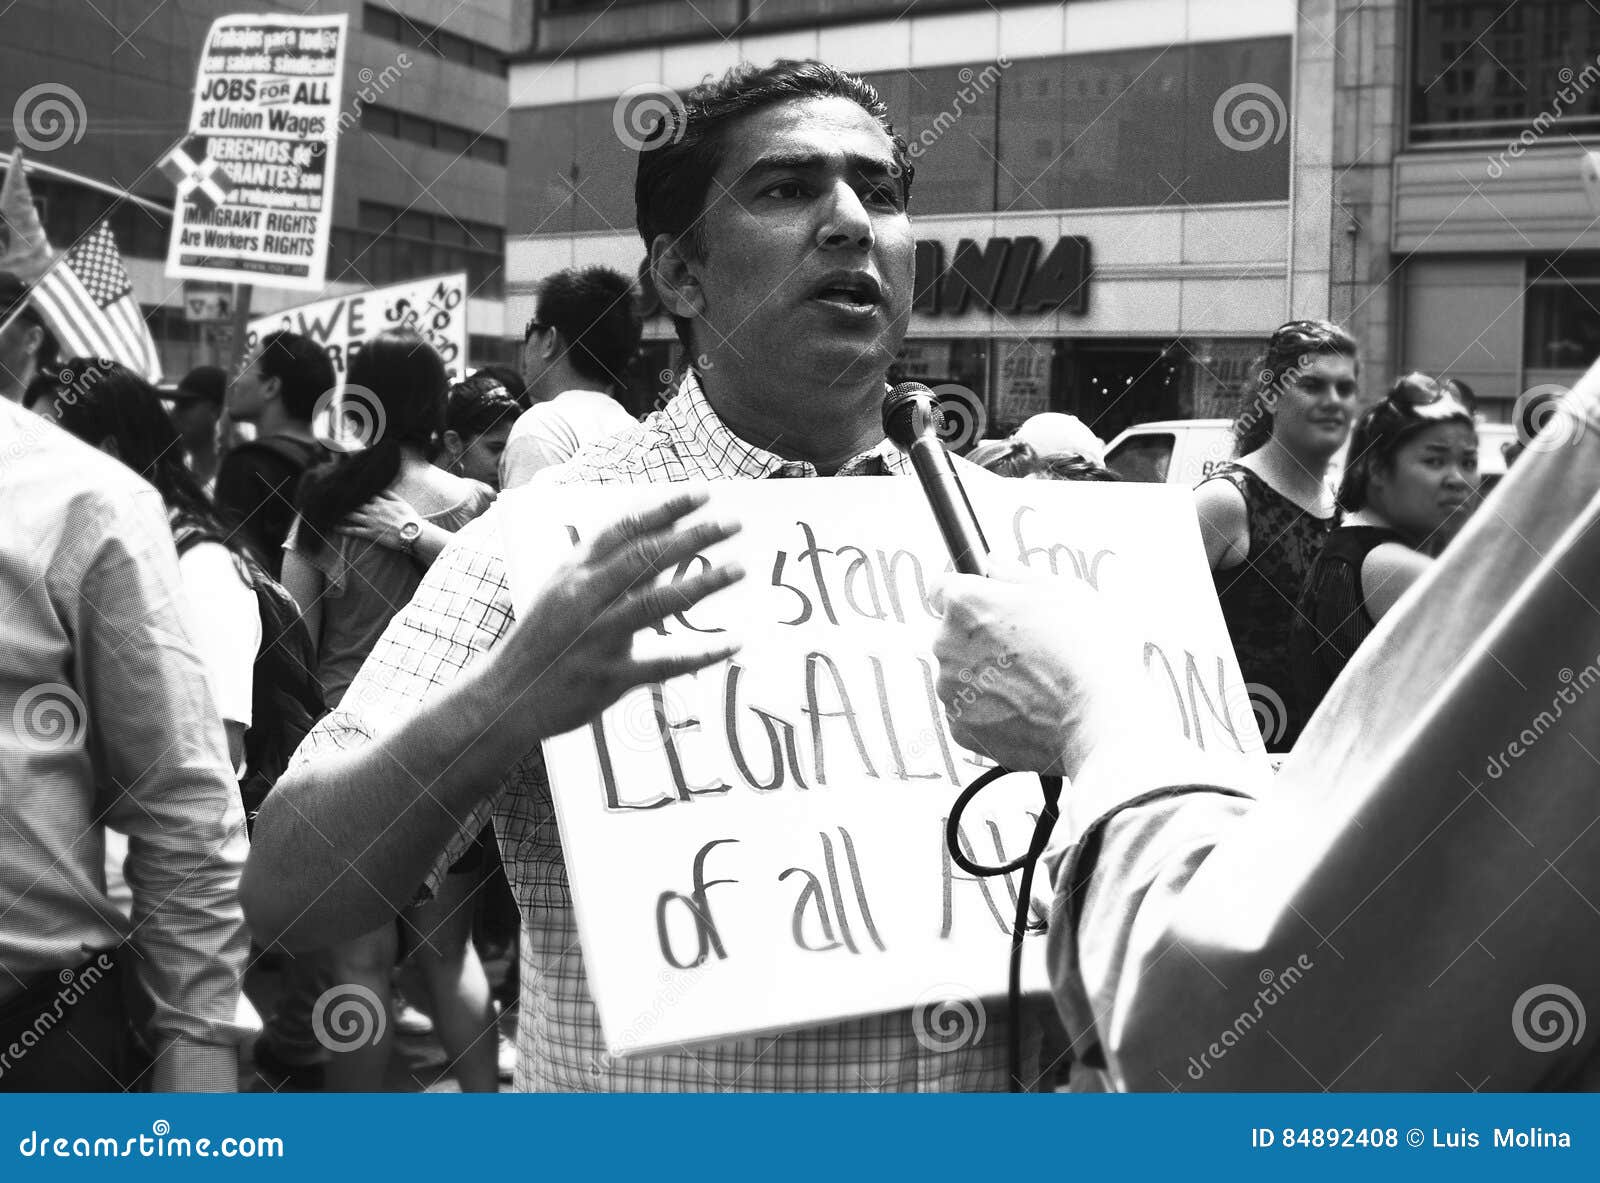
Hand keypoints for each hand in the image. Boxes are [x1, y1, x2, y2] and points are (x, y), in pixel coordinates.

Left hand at [339, 489, 417, 548]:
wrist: (413, 533)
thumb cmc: (410, 518)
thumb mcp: (402, 503)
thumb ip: (391, 495)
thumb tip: (381, 488)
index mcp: (381, 502)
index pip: (365, 494)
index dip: (356, 492)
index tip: (347, 490)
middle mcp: (373, 510)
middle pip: (355, 503)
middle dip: (344, 500)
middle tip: (332, 498)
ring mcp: (371, 521)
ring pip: (352, 515)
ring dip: (340, 513)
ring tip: (329, 511)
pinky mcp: (370, 533)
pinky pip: (354, 530)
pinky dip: (343, 529)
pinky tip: (334, 527)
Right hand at [489, 490, 745, 738]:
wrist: (504, 697)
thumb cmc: (543, 638)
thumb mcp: (563, 590)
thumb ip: (606, 563)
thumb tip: (658, 532)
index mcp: (573, 572)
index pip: (624, 529)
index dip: (665, 508)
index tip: (703, 492)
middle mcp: (583, 598)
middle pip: (645, 557)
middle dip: (692, 536)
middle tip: (734, 522)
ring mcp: (596, 638)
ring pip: (656, 604)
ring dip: (703, 583)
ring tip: (740, 568)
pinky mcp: (608, 677)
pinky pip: (663, 663)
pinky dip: (701, 654)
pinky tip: (734, 643)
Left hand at [931, 560, 1143, 779]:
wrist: (1100, 719)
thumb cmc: (1088, 652)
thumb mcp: (1062, 591)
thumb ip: (1015, 573)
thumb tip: (994, 564)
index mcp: (966, 604)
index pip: (942, 589)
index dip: (968, 595)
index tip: (984, 606)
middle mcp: (947, 645)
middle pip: (953, 635)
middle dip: (980, 639)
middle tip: (1027, 650)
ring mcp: (950, 690)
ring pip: (961, 675)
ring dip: (986, 677)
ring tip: (1033, 684)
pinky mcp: (961, 727)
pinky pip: (970, 712)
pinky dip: (991, 712)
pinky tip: (1027, 709)